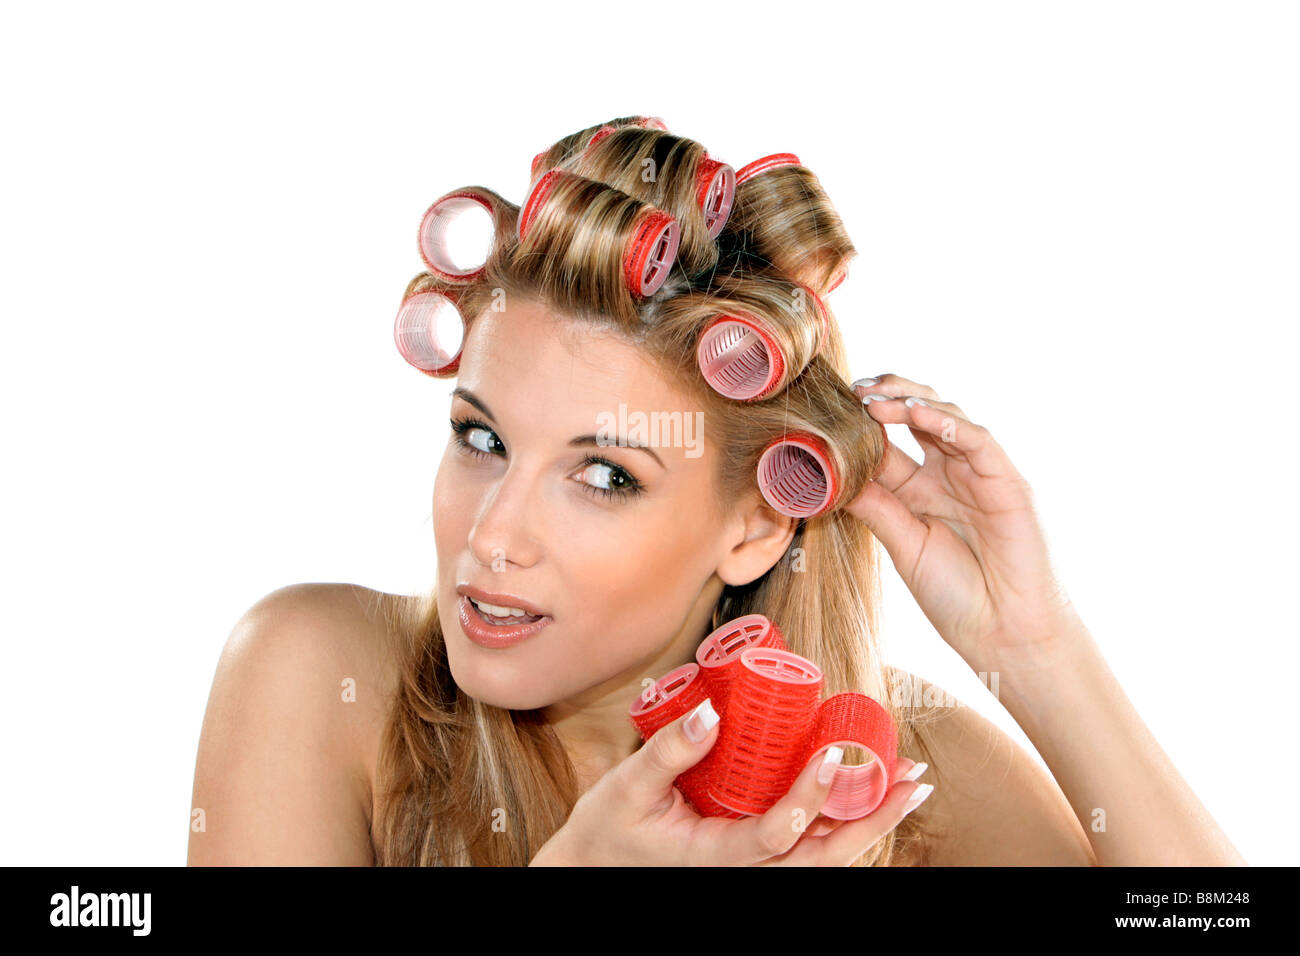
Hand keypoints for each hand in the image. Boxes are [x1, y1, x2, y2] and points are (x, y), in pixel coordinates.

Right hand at [529, 699, 932, 865]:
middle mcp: (745, 871)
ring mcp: (754, 868)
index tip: (833, 755)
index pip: (777, 836)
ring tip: (909, 782)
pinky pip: (813, 848)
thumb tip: (712, 711)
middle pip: (825, 858)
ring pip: (827, 857)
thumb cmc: (609, 828)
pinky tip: (873, 793)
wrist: (596, 867)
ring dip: (872, 820)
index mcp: (716, 858)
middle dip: (873, 818)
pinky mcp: (756, 855)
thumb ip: (669, 751)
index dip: (810, 799)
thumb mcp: (628, 786)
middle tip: (912, 778)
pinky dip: (849, 822)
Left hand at [848, 373, 1086, 672]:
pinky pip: (976, 438)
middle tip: (852, 392)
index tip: (830, 412)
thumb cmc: (957, 597)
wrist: (1006, 635)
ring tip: (875, 398)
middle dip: (886, 397)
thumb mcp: (904, 545)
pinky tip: (916, 412)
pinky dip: (946, 421)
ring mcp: (978, 473)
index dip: (860, 425)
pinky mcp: (1006, 480)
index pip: (887, 443)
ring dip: (910, 400)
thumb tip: (832, 476)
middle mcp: (948, 474)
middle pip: (917, 417)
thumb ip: (876, 507)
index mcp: (919, 490)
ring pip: (945, 417)